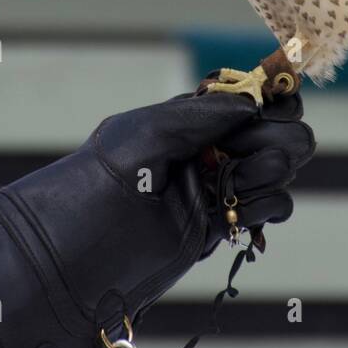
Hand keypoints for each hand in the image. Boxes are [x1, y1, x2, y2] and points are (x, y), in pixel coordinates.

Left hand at [0, 89, 313, 347]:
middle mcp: (207, 148)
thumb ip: (200, 115)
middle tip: (248, 152)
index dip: (271, 98)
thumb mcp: (145, 132)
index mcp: (188, 117)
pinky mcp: (217, 225)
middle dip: (276, 136)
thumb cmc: (95, 178)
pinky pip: (269, 207)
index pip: (251, 97)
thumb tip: (251, 105)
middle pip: (275, 130)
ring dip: (271, 169)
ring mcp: (214, 187)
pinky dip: (268, 205)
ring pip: (278, 167)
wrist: (70, 250)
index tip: (274, 103)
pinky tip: (240, 209)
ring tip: (238, 182)